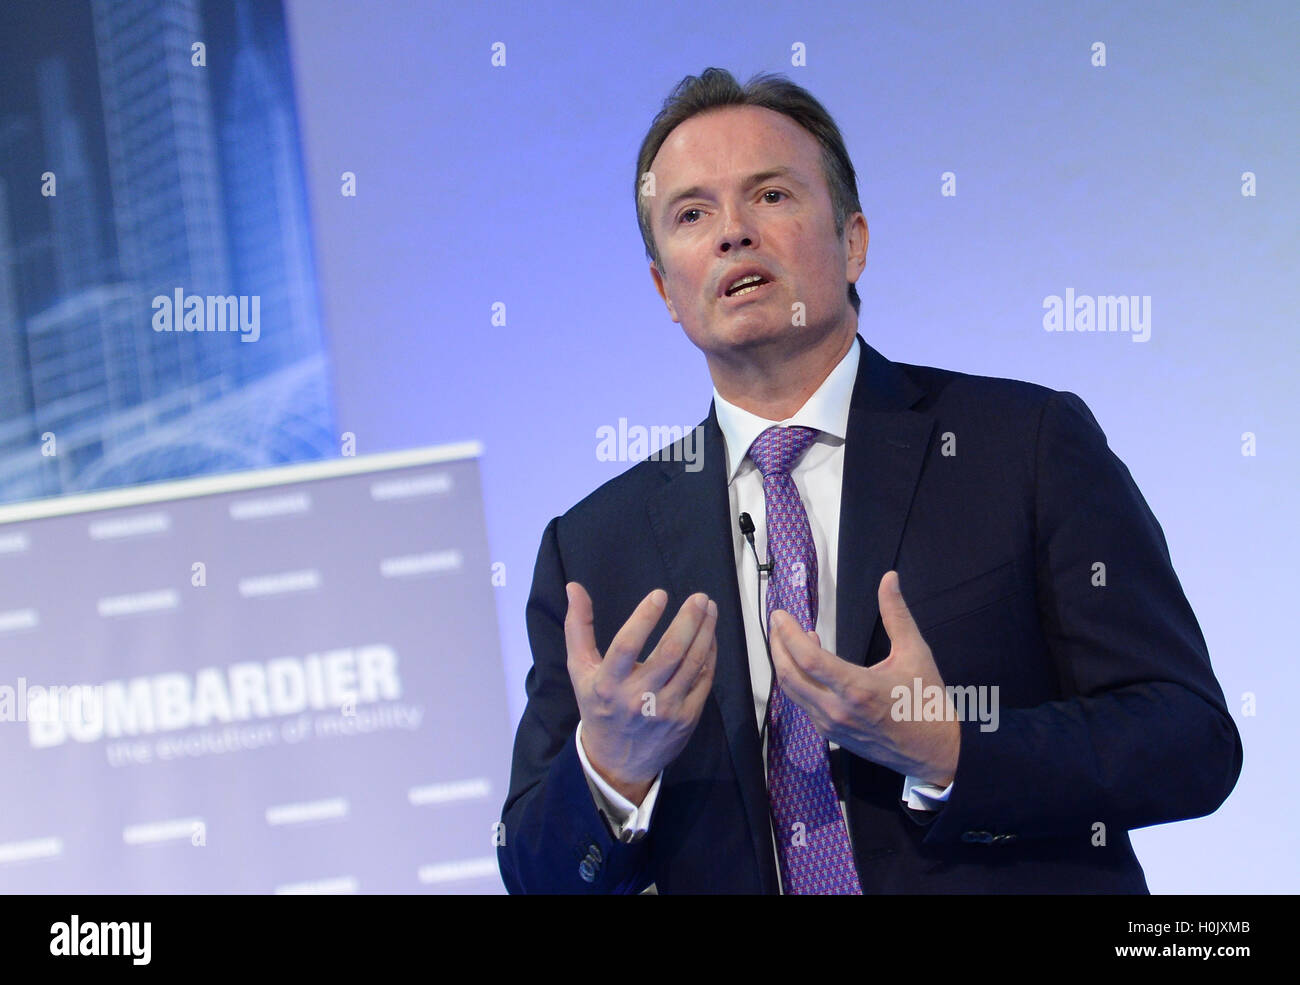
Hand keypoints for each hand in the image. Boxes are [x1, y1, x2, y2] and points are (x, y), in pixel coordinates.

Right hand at [565, 582, 717, 803]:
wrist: (617, 762)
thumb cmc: (598, 706)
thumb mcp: (580, 670)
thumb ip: (578, 628)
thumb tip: (574, 588)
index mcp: (608, 684)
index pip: (627, 645)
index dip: (644, 618)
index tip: (660, 594)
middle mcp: (637, 698)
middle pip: (669, 652)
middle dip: (688, 620)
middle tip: (699, 597)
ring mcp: (665, 710)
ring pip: (692, 664)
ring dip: (705, 632)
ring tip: (709, 608)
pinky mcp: (686, 718)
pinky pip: (703, 680)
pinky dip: (709, 655)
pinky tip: (710, 636)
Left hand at [769, 570, 959, 785]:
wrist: (934, 752)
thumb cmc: (926, 701)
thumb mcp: (915, 653)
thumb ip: (896, 614)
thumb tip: (889, 578)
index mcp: (857, 689)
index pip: (808, 659)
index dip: (788, 633)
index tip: (781, 614)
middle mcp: (837, 710)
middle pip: (789, 675)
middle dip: (777, 645)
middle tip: (777, 623)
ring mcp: (831, 726)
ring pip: (792, 692)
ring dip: (785, 663)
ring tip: (790, 638)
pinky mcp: (830, 735)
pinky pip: (803, 705)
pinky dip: (798, 681)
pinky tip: (809, 665)